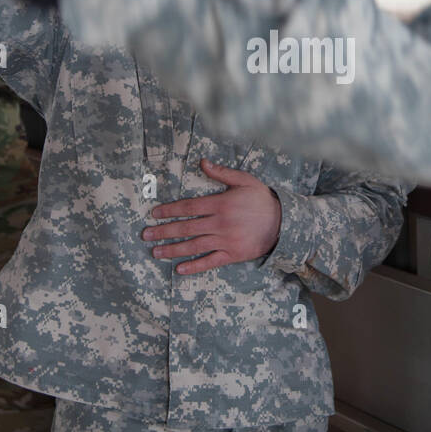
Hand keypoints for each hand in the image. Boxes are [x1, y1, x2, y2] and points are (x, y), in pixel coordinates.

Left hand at [142, 158, 281, 274]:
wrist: (284, 222)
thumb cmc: (263, 199)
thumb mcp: (244, 180)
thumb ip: (222, 173)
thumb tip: (202, 162)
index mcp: (220, 204)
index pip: (188, 208)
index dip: (169, 211)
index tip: (155, 214)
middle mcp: (220, 223)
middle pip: (186, 228)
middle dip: (164, 231)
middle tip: (146, 234)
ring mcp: (225, 240)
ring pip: (194, 246)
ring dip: (173, 249)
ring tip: (156, 252)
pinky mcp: (232, 254)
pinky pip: (210, 261)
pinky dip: (194, 266)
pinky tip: (179, 269)